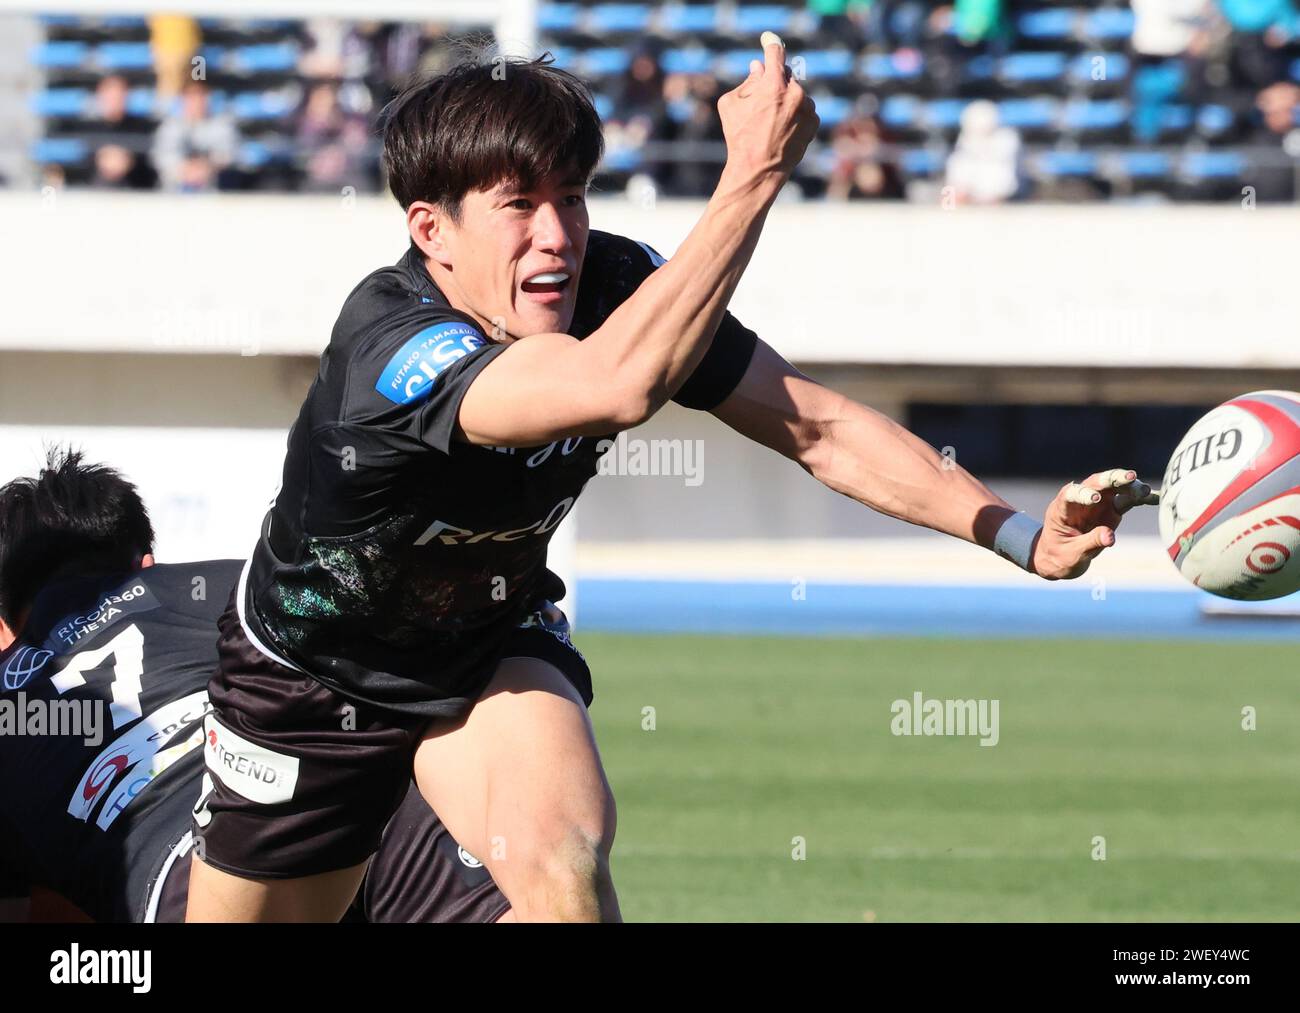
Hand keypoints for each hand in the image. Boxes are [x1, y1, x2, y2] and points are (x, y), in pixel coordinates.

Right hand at [716, 33, 819, 183]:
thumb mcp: (731, 104)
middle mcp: (795, 93)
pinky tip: (782, 128)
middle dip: (773, 81)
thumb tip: (759, 68)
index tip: (768, 39)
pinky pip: (805, 108)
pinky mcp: (814, 122)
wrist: (759, 170)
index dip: (770, 43)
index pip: (775, 53)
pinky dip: (795, 113)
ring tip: (771, 122)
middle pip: (785, 74)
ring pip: (796, 92)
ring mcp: (808, 108)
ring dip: (785, 98)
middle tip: (761, 99)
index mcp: (774, 85)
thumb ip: (747, 81)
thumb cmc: (739, 137)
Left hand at [1032, 468, 1158, 579]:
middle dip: (1113, 478)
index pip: (1071, 494)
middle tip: (1130, 477)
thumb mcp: (1072, 554)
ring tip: (1145, 491)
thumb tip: (1110, 537)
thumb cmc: (1060, 555)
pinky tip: (1157, 497)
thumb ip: (1090, 543)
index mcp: (1062, 508)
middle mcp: (1081, 501)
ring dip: (1131, 487)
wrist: (1062, 558)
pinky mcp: (1112, 510)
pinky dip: (1142, 499)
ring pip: (1116, 488)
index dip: (1082, 493)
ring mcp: (1098, 503)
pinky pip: (1129, 501)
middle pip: (1096, 483)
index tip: (1095, 498)